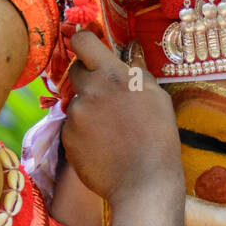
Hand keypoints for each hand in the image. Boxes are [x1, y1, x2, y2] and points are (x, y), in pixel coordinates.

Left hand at [62, 32, 182, 202]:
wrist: (143, 183)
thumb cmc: (159, 139)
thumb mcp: (157, 98)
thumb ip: (138, 70)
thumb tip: (131, 47)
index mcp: (113, 76)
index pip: (82, 41)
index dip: (84, 43)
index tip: (89, 51)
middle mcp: (89, 91)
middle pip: (75, 70)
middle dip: (88, 78)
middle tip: (109, 98)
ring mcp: (75, 115)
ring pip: (75, 101)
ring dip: (88, 109)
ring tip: (112, 131)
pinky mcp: (66, 137)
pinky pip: (71, 126)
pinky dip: (83, 133)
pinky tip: (104, 146)